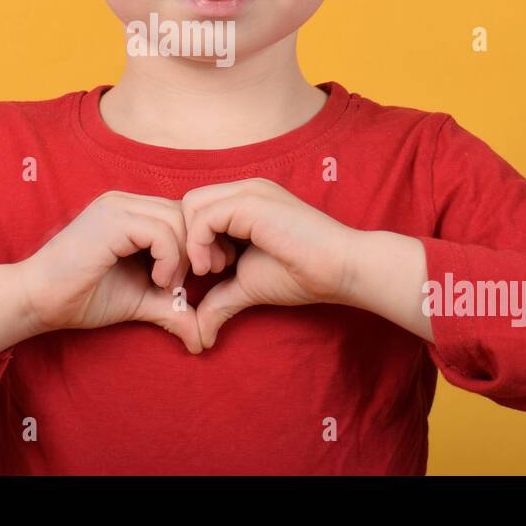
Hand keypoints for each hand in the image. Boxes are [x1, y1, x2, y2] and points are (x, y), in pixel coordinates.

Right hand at [16, 191, 203, 353]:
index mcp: (132, 211)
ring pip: (178, 220)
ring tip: (167, 286)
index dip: (200, 244)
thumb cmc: (82, 297)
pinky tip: (156, 281)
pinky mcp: (111, 220)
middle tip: (191, 283)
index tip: (200, 277)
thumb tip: (204, 338)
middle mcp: (125, 201)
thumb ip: (172, 308)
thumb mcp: (140, 300)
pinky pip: (160, 232)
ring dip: (183, 258)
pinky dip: (168, 259)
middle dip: (200, 249)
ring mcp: (117, 207)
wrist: (36, 301)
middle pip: (186, 214)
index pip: (183, 215)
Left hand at [181, 178, 355, 349]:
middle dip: (185, 239)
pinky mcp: (251, 202)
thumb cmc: (301, 275)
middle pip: (188, 203)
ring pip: (191, 204)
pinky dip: (199, 245)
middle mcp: (244, 190)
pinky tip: (219, 267)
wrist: (340, 270)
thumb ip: (219, 299)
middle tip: (204, 272)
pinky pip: (204, 216)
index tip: (205, 274)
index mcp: (244, 203)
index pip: (196, 210)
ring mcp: (248, 192)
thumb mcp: (247, 285)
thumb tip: (199, 334)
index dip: (191, 242)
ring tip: (214, 269)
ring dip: (192, 242)